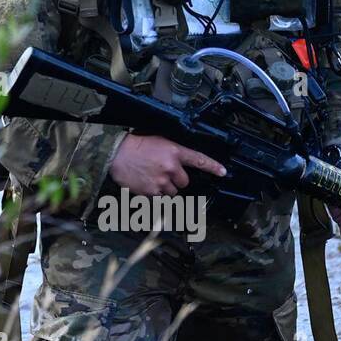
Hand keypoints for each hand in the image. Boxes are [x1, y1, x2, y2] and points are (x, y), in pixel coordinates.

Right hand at [109, 134, 226, 195]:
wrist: (117, 154)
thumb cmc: (136, 145)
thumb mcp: (160, 142)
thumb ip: (173, 153)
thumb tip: (181, 164)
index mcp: (174, 152)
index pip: (199, 160)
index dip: (213, 167)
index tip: (223, 172)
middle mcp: (171, 167)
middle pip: (184, 182)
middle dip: (176, 180)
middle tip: (163, 173)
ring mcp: (161, 181)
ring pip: (172, 193)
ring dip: (165, 188)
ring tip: (152, 178)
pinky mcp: (151, 192)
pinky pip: (159, 199)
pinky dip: (154, 194)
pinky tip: (146, 184)